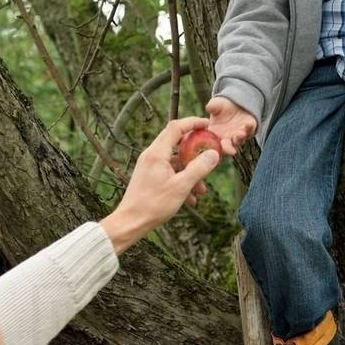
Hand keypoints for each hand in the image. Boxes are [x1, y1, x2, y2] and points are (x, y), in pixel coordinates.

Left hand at [99, 116, 219, 254]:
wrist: (131, 222)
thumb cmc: (153, 205)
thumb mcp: (181, 187)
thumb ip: (199, 168)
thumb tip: (214, 154)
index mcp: (157, 153)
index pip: (176, 127)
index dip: (193, 123)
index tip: (207, 125)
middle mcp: (152, 155)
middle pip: (177, 143)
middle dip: (196, 152)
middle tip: (210, 156)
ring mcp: (150, 166)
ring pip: (176, 162)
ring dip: (191, 173)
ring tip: (201, 190)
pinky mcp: (150, 177)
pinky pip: (170, 173)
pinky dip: (181, 181)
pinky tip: (190, 199)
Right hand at [206, 96, 257, 156]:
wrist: (236, 103)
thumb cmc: (221, 106)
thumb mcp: (216, 104)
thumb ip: (212, 107)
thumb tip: (208, 107)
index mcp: (215, 135)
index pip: (213, 145)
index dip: (213, 148)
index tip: (212, 148)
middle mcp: (227, 138)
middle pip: (227, 148)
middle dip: (228, 149)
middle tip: (229, 150)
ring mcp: (238, 135)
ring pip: (239, 140)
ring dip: (239, 139)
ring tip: (239, 134)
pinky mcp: (249, 129)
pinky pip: (250, 130)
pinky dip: (249, 128)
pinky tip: (248, 124)